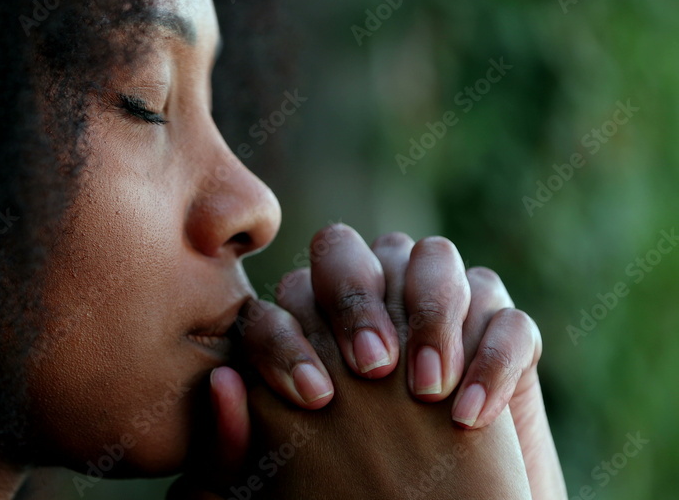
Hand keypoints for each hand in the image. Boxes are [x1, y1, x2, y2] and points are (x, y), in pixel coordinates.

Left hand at [174, 224, 565, 498]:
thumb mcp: (273, 486)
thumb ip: (238, 442)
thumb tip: (221, 385)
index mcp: (308, 325)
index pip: (285, 297)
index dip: (294, 337)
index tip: (313, 398)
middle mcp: (370, 301)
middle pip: (346, 251)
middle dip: (355, 299)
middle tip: (371, 367)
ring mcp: (439, 310)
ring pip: (431, 258)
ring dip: (429, 313)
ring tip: (425, 390)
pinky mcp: (503, 339)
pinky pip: (506, 320)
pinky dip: (492, 359)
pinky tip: (471, 416)